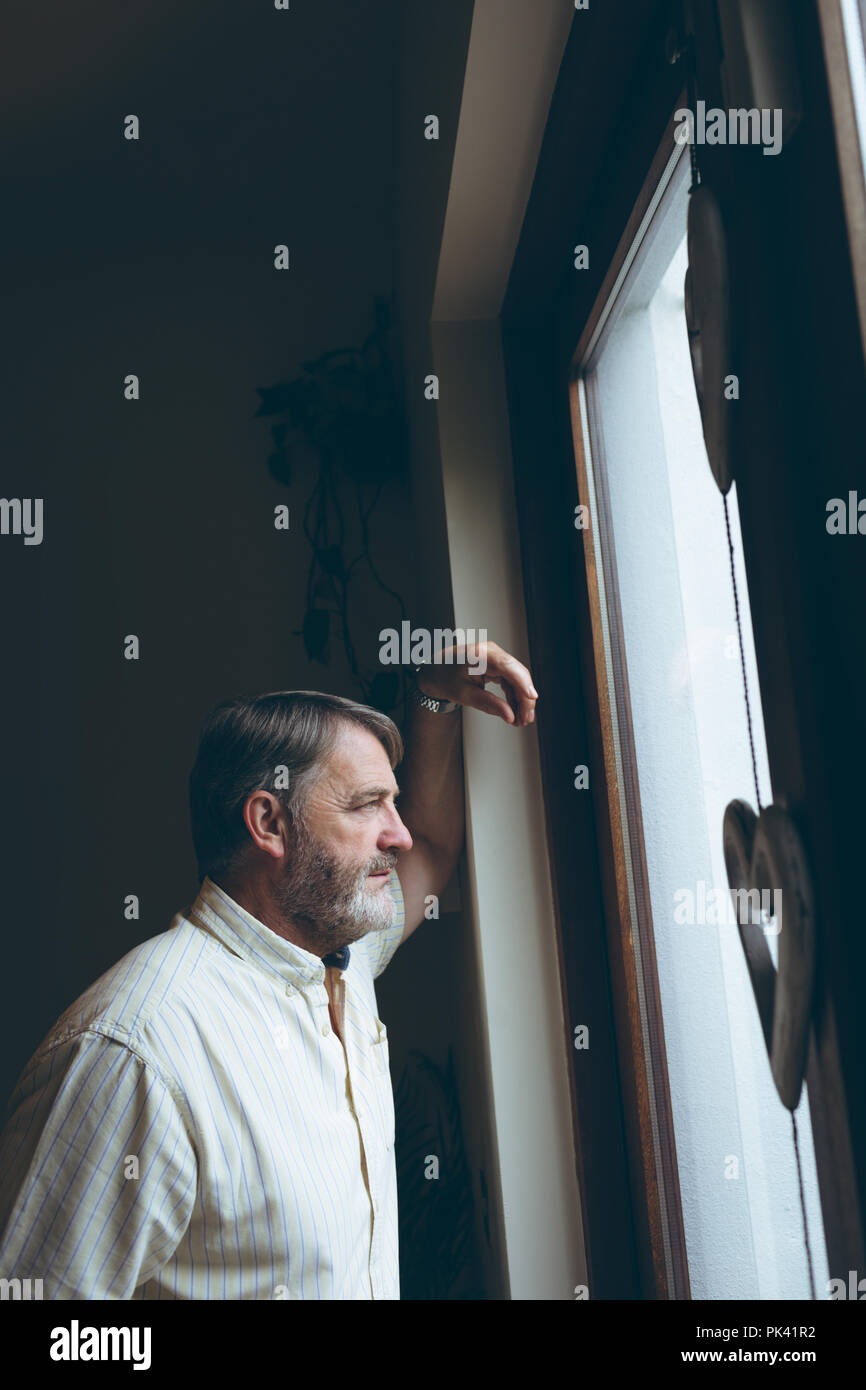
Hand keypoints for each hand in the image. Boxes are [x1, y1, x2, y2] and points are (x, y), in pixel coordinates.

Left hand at [416, 640, 537, 725]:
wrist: (434, 670)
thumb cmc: (444, 677)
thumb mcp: (463, 695)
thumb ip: (488, 705)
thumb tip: (510, 716)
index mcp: (480, 654)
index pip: (508, 667)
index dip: (523, 683)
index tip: (532, 698)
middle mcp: (491, 652)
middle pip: (517, 674)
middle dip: (524, 698)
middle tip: (525, 720)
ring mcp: (495, 657)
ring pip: (517, 679)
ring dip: (521, 699)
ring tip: (521, 720)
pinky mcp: (496, 665)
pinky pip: (510, 680)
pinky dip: (514, 696)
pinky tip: (515, 711)